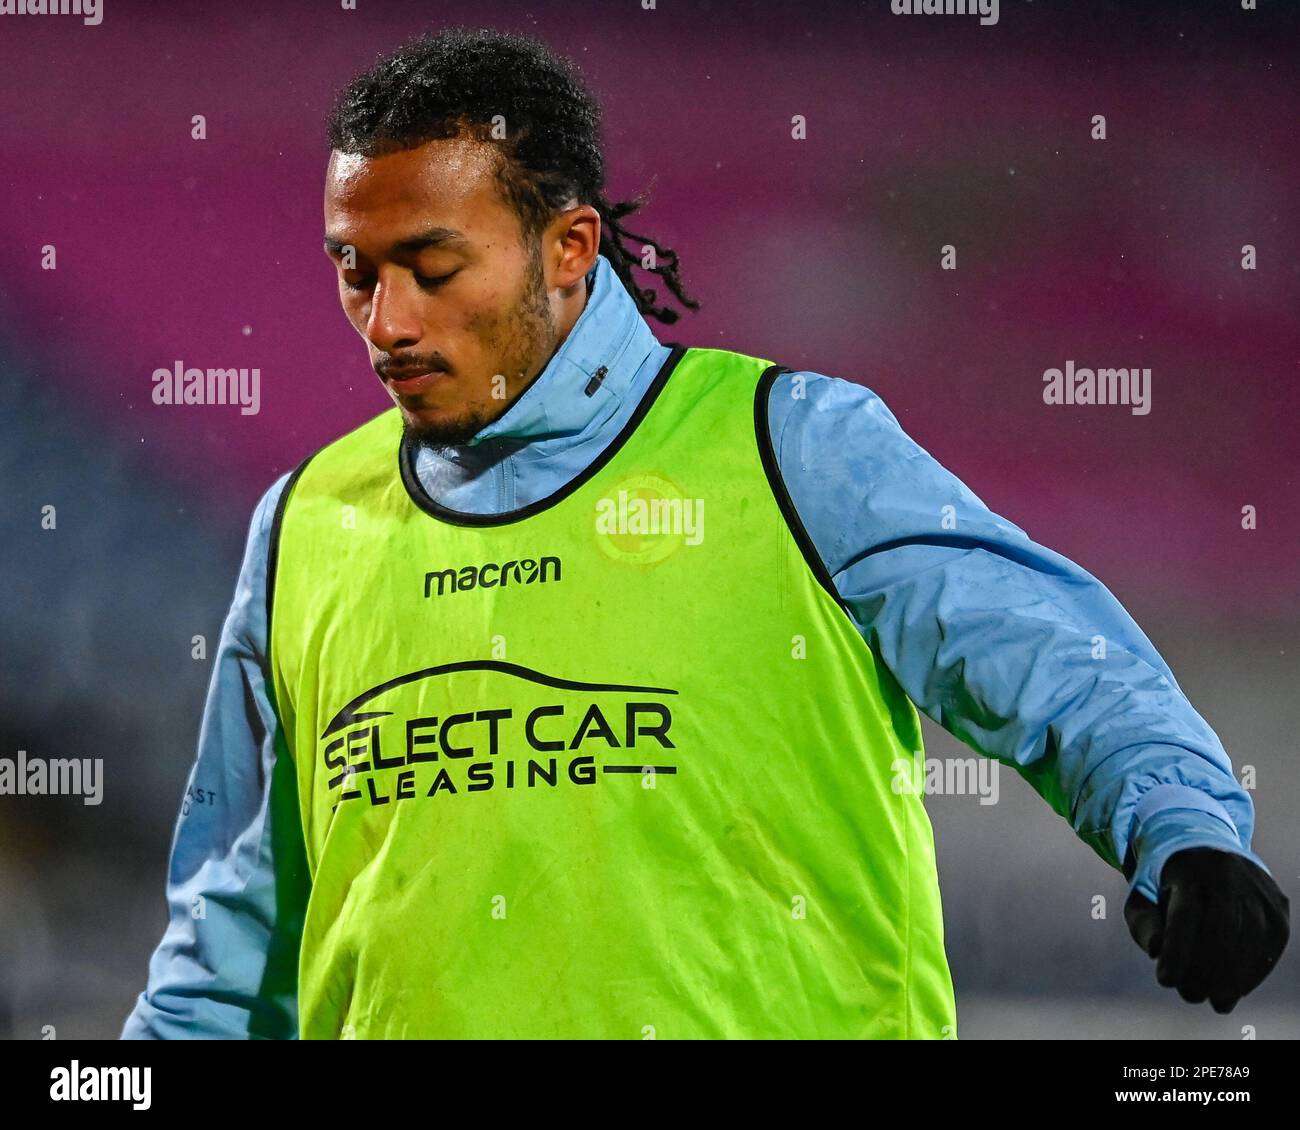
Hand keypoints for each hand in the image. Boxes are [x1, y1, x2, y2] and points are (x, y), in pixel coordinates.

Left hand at [1124, 846, 1289, 1012]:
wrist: (1205, 849)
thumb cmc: (1166, 884)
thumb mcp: (1142, 897)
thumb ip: (1144, 925)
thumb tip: (1157, 951)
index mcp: (1186, 868)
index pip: (1185, 914)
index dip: (1177, 951)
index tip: (1165, 981)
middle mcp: (1226, 872)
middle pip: (1222, 928)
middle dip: (1206, 970)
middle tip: (1190, 996)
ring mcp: (1256, 887)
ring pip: (1252, 938)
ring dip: (1233, 977)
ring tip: (1213, 999)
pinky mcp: (1277, 903)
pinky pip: (1271, 943)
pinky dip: (1254, 971)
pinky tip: (1234, 989)